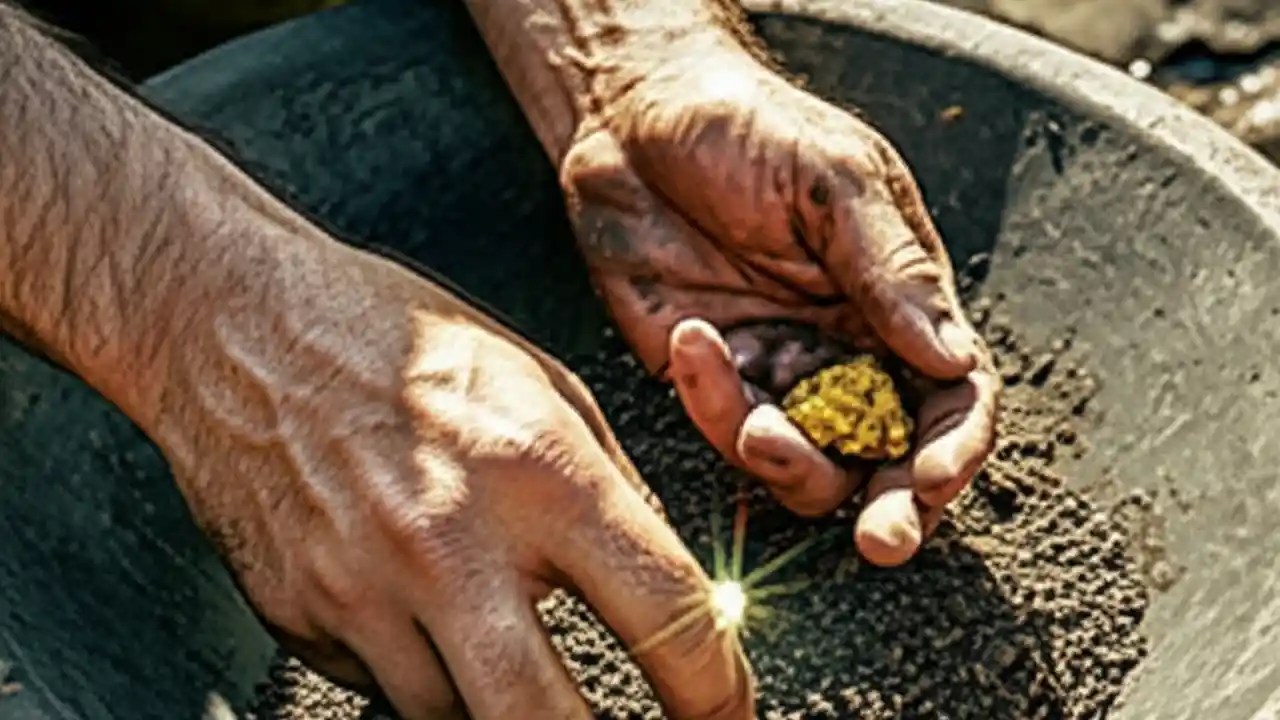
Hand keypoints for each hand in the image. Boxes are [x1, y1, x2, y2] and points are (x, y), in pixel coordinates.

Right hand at [148, 242, 751, 719]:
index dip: (716, 690)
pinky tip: (426, 619)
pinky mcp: (304, 616)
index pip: (665, 615)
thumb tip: (662, 577)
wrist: (239, 323)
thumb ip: (613, 488)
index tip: (724, 711)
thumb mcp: (542, 382)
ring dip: (502, 709)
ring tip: (507, 652)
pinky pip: (385, 690)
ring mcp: (367, 589)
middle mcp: (452, 542)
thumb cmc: (397, 339)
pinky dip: (425, 677)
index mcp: (538, 472)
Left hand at [559, 52, 999, 565]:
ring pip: (808, 464)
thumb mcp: (835, 180)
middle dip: (892, 506)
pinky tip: (692, 345)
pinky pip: (724, 426)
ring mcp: (780, 369)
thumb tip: (952, 359)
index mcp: (899, 302)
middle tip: (880, 539)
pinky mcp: (711, 377)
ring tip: (757, 427)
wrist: (633, 116)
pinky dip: (712, 405)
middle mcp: (848, 348)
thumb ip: (893, 271)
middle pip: (890, 454)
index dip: (955, 448)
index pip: (953, 395)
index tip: (933, 480)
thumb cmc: (746, 126)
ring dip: (791, 463)